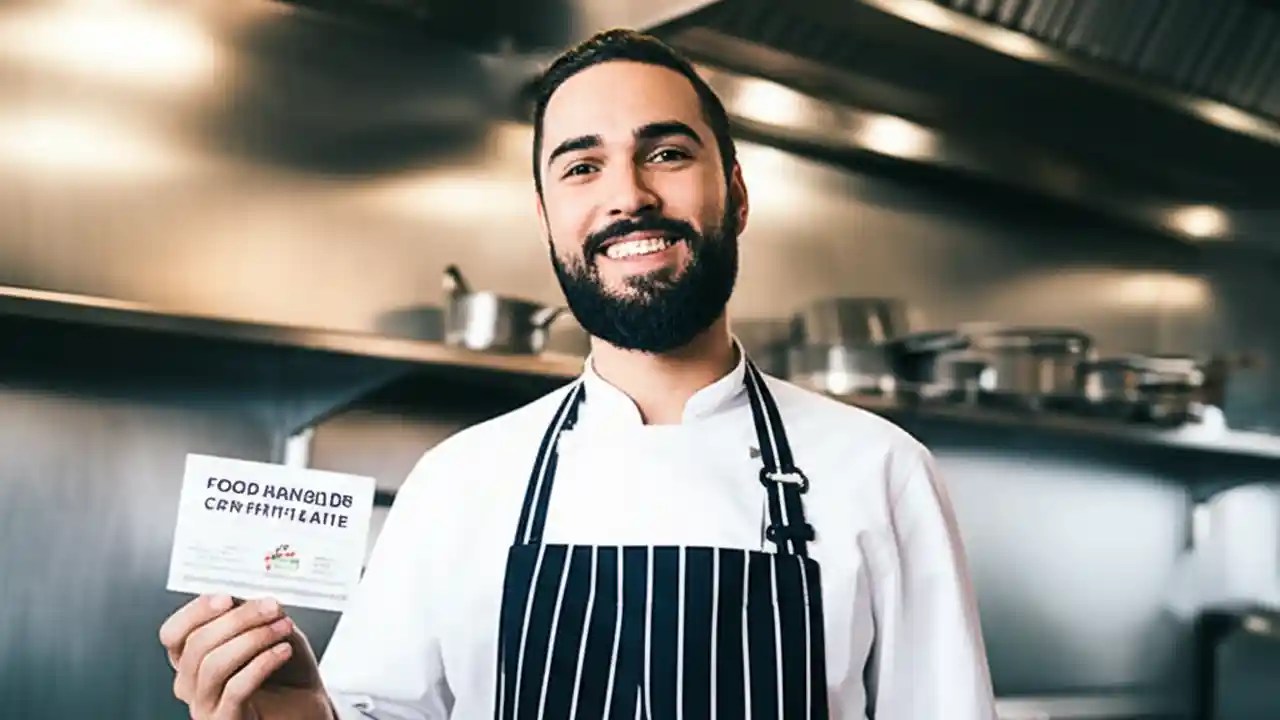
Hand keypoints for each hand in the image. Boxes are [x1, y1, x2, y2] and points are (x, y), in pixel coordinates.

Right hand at [159, 594, 332, 719]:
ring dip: (253, 639)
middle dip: (239, 619)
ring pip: (214, 665)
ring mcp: (205, 706)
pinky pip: (236, 689)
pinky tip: (284, 651)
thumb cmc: (287, 672)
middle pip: (197, 644)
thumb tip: (246, 598)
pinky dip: (262, 664)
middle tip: (272, 607)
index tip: (227, 597)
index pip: (173, 633)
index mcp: (193, 658)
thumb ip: (251, 616)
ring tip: (283, 627)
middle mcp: (191, 684)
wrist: (308, 708)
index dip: (196, 612)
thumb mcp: (268, 633)